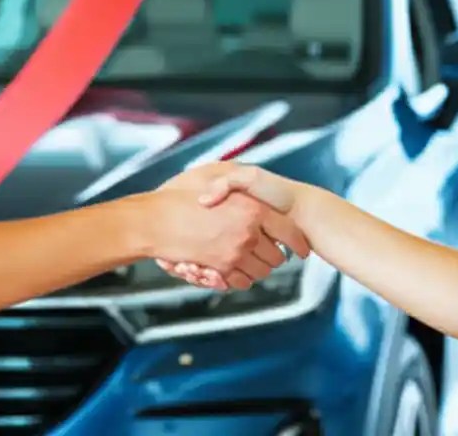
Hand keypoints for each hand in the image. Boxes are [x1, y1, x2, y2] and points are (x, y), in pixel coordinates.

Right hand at [142, 184, 309, 289]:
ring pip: (261, 271)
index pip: (289, 232)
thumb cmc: (179, 196)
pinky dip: (241, 278)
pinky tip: (235, 269)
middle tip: (270, 253)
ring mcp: (234, 252)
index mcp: (252, 209)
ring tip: (251, 261)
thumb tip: (251, 182)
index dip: (298, 243)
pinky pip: (241, 281)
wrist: (155, 220)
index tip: (302, 250)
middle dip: (275, 256)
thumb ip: (236, 181)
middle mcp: (248, 233)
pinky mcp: (220, 268)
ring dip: (259, 269)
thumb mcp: (212, 176)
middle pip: (277, 257)